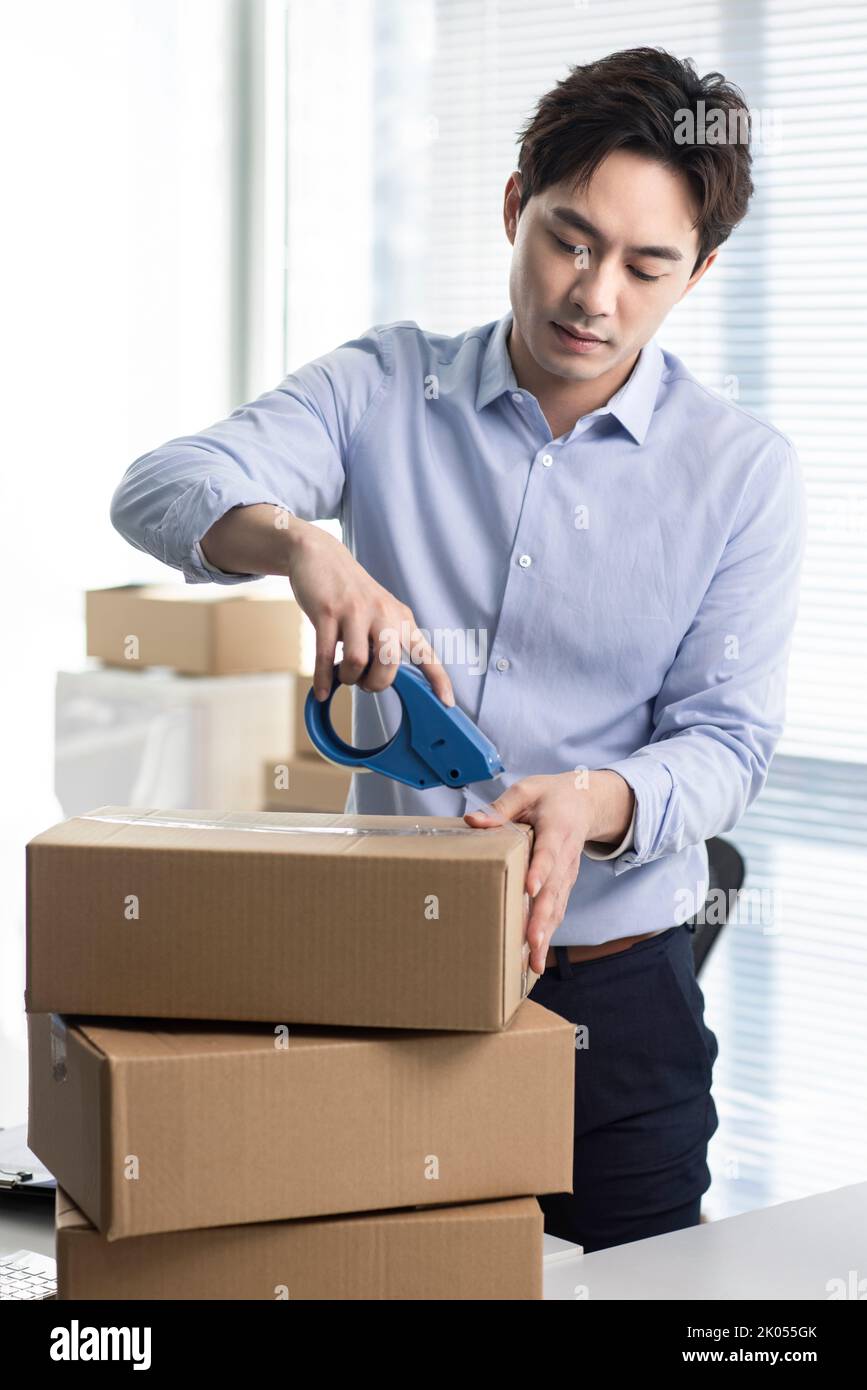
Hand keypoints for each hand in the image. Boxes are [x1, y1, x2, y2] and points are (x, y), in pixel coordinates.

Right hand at [200, 504, 454, 705]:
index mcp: (400, 618)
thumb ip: (387, 641)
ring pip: (357, 662)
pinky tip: (322, 692)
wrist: (320, 555)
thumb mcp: (380, 612)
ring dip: (348, 678)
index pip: (425, 653)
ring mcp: (354, 612)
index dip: (439, 679)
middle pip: (388, 664)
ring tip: (343, 675)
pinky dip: (323, 679)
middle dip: (375, 684)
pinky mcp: (327, 612)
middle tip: (364, 682)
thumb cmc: (350, 593)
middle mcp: (383, 614)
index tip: (448, 703)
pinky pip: (325, 656)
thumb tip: (381, 678)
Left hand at [464, 770, 633, 974]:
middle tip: (532, 942)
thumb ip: (501, 808)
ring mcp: (567, 873)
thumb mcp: (526, 790)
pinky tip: (537, 955)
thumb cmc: (550, 796)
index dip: (540, 871)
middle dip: (543, 918)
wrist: (585, 801)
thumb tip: (472, 821)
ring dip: (546, 934)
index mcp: (557, 829)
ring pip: (558, 906)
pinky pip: (557, 910)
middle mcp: (566, 856)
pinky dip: (549, 933)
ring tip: (534, 961)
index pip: (549, 852)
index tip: (530, 889)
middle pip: (555, 890)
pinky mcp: (564, 884)